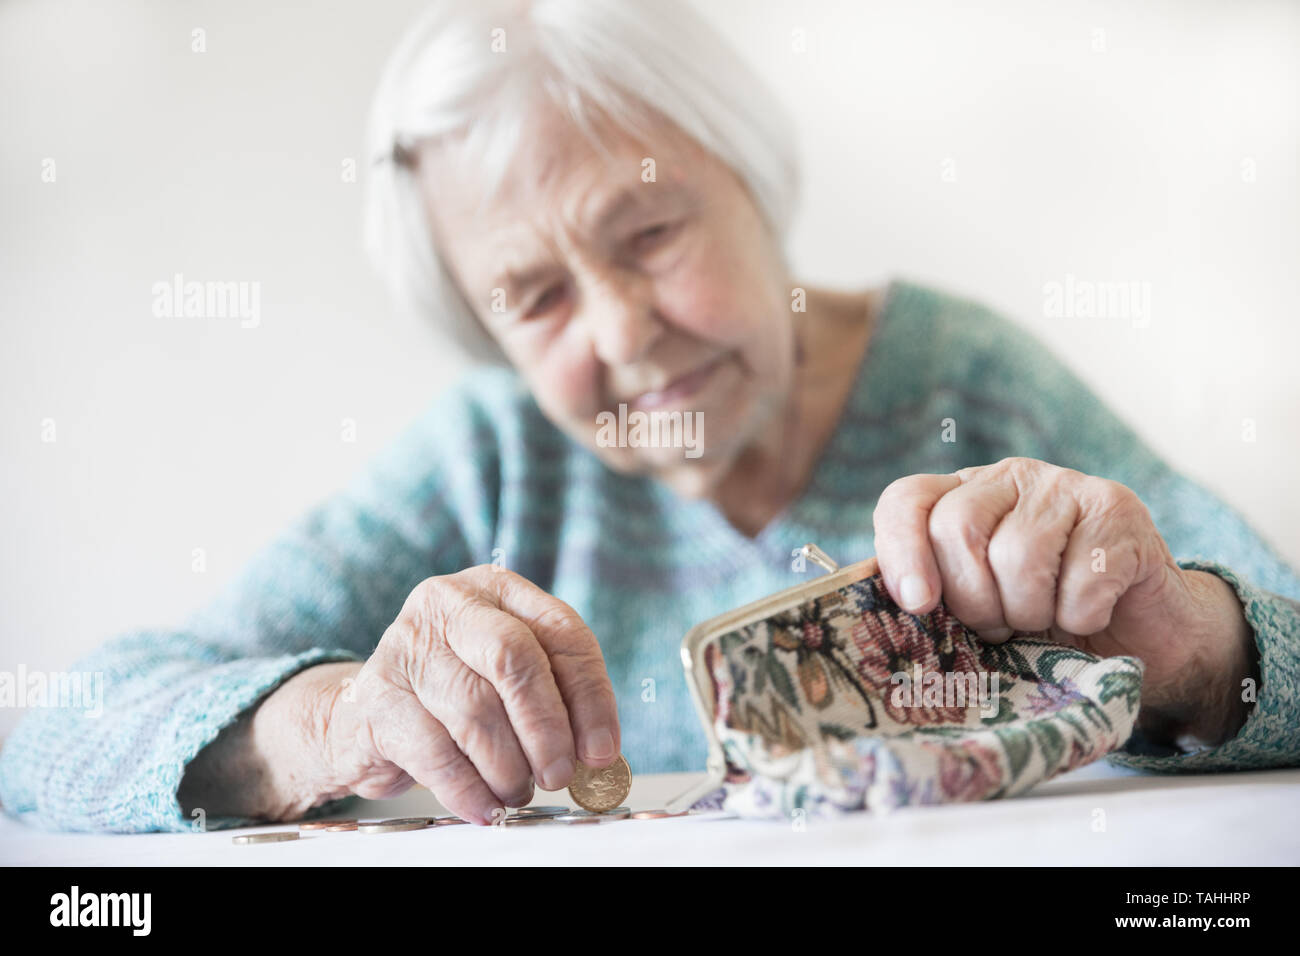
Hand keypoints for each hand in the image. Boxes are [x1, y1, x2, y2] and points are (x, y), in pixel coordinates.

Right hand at [314, 566, 619, 823]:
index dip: (590, 695)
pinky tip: (485, 806)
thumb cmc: (452, 693)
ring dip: (508, 767)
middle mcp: (448, 604)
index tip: (603, 749)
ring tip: (517, 791)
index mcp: (495, 589)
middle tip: (560, 774)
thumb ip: (554, 697)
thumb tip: (598, 752)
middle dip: (547, 727)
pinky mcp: (376, 698)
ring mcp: (405, 646)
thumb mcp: (505, 676)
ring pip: (475, 710)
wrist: (361, 712)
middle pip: (514, 658)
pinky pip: (436, 753)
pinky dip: (470, 790)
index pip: (561, 631)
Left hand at [871, 457, 1256, 745]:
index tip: (918, 605)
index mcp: (961, 496)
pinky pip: (1082, 577)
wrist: (1141, 635)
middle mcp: (1009, 478)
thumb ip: (931, 598)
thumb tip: (886, 611)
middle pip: (957, 527)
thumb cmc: (1044, 625)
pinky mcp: (1120, 510)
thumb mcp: (975, 611)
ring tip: (1046, 620)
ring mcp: (1066, 486)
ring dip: (1031, 612)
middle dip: (974, 599)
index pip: (906, 500)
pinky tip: (1091, 614)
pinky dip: (1082, 615)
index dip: (900, 551)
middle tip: (1000, 624)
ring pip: (1019, 555)